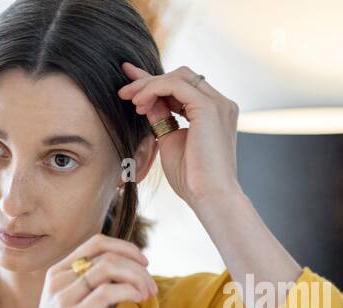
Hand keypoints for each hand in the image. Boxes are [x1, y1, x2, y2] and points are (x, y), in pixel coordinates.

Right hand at [20, 234, 154, 307]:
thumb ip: (92, 287)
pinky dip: (130, 291)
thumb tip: (128, 274)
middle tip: (151, 286)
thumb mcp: (72, 307)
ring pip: (109, 267)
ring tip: (148, 294)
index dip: (126, 248)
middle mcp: (58, 280)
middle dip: (137, 265)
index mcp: (57, 273)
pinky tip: (138, 301)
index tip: (143, 265)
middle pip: (107, 254)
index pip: (97, 242)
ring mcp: (63, 297)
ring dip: (137, 278)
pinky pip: (108, 292)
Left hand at [118, 62, 240, 209]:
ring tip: (129, 100)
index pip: (183, 88)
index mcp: (213, 113)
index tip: (130, 83)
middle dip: (150, 80)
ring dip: (150, 85)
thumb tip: (146, 102)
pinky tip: (139, 104)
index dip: (155, 82)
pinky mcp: (209, 107)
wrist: (209, 197)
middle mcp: (219, 104)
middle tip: (123, 91)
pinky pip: (176, 85)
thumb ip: (161, 119)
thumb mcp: (170, 141)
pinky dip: (154, 90)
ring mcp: (217, 104)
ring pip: (179, 77)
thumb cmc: (191, 179)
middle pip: (182, 76)